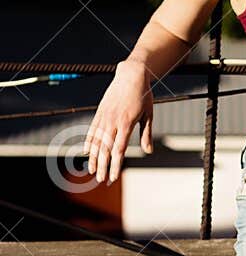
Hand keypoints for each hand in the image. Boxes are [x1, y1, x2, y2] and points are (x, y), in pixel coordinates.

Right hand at [83, 61, 153, 183]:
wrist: (130, 75)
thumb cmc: (143, 96)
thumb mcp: (148, 115)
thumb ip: (146, 134)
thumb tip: (148, 151)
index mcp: (126, 124)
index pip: (119, 150)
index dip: (115, 165)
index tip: (113, 177)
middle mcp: (112, 122)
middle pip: (105, 149)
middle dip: (103, 166)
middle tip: (102, 181)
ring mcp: (104, 117)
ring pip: (96, 141)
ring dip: (93, 158)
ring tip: (92, 171)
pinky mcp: (99, 112)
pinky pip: (92, 130)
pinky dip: (89, 142)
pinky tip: (87, 153)